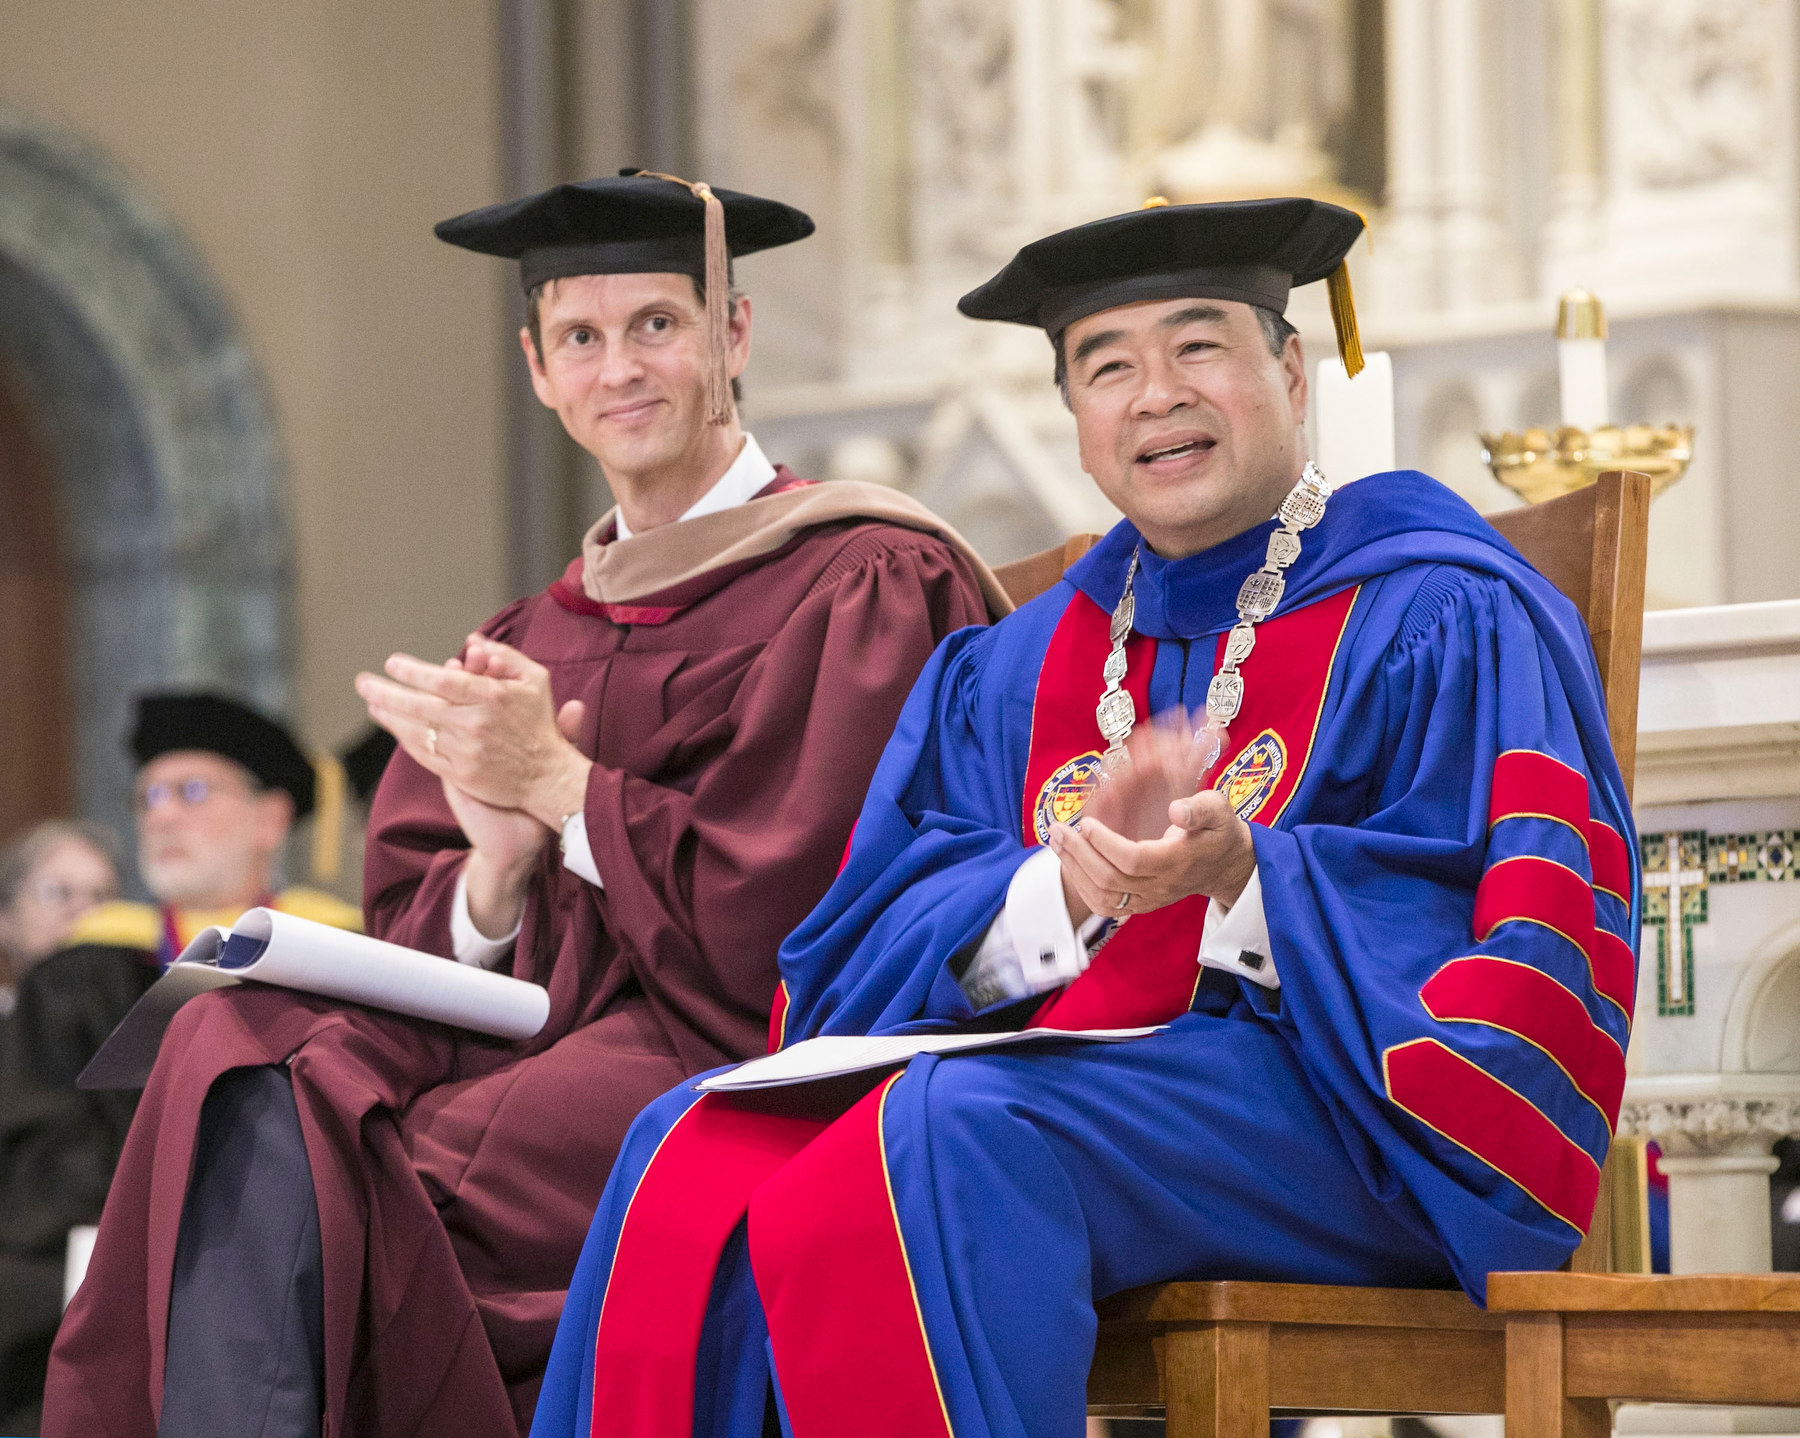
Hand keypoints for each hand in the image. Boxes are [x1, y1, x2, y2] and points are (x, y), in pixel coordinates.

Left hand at [356, 635, 592, 830]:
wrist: (547, 777)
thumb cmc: (540, 725)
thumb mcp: (535, 680)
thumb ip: (505, 656)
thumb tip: (472, 640)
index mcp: (493, 698)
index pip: (443, 681)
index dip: (413, 671)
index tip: (393, 663)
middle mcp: (476, 725)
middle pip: (419, 706)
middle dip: (386, 693)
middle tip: (363, 682)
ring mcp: (466, 752)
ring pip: (416, 732)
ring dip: (389, 717)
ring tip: (372, 704)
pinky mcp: (460, 775)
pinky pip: (424, 755)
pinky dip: (405, 739)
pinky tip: (394, 727)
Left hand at [1049, 713, 1253, 925]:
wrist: (1225, 865)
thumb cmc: (1218, 831)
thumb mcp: (1219, 811)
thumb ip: (1200, 809)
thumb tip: (1176, 810)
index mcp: (1177, 862)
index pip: (1133, 860)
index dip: (1105, 843)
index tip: (1086, 823)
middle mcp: (1161, 887)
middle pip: (1111, 880)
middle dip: (1079, 854)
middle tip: (1058, 829)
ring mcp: (1150, 900)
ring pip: (1103, 897)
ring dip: (1074, 870)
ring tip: (1055, 842)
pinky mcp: (1141, 905)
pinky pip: (1104, 906)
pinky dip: (1082, 886)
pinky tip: (1068, 862)